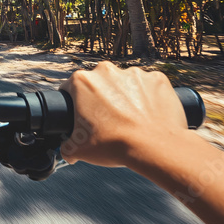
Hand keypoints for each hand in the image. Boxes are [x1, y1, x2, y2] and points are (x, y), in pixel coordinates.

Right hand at [59, 61, 189, 167]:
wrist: (153, 148)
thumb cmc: (113, 146)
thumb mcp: (78, 149)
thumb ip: (66, 147)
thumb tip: (67, 152)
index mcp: (82, 81)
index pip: (71, 88)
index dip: (75, 103)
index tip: (84, 115)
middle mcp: (106, 71)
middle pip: (99, 83)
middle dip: (102, 97)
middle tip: (108, 120)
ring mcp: (134, 73)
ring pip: (125, 83)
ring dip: (126, 96)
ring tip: (131, 119)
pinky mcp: (157, 79)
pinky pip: (149, 87)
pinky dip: (149, 98)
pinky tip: (148, 115)